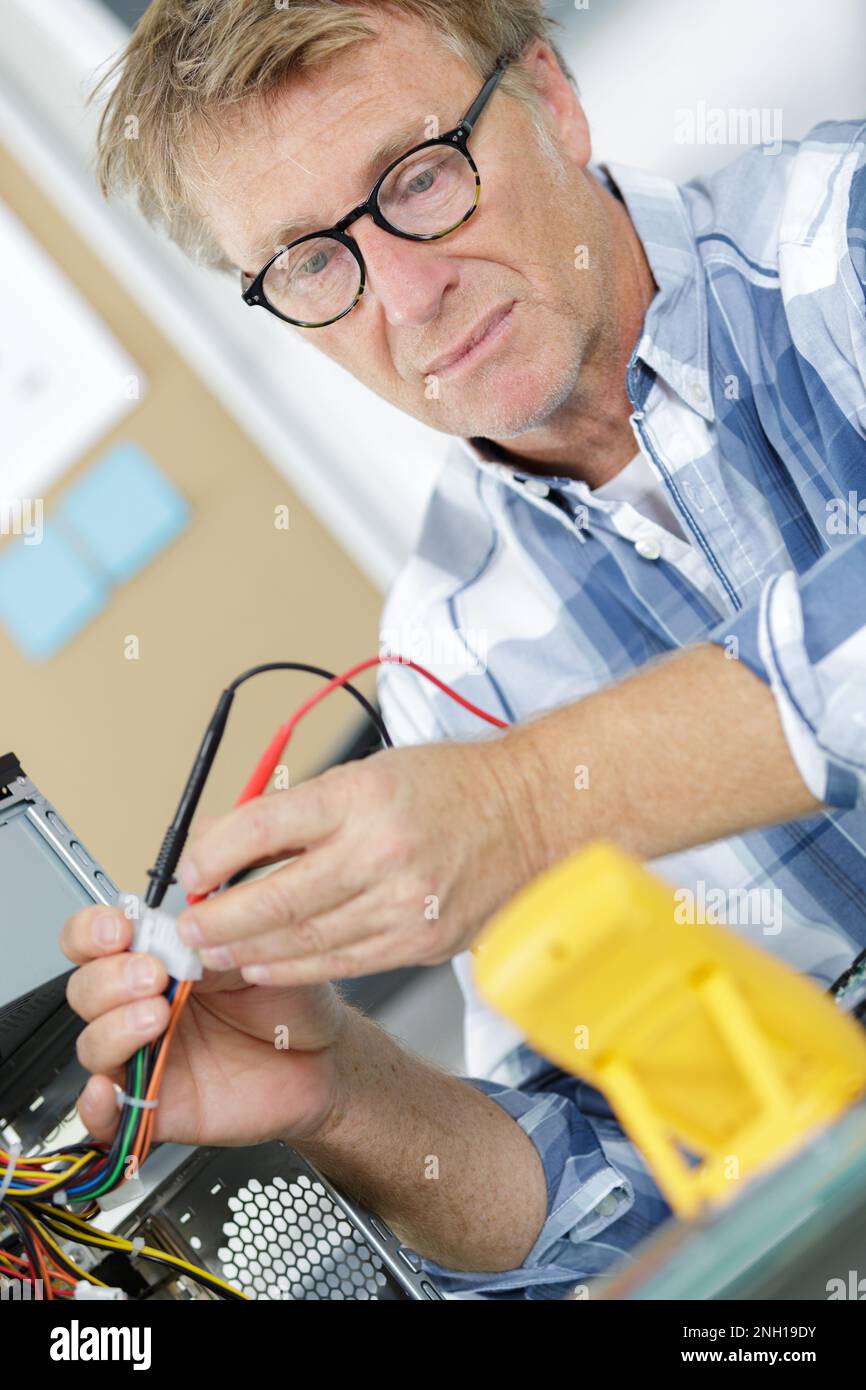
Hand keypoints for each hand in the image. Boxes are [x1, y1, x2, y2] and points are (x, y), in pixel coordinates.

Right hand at [61, 904, 347, 1147]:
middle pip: (85, 990)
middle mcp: (142, 1006)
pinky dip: (97, 1106)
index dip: (93, 932)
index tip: (120, 931)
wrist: (324, 1061)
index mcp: (160, 961)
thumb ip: (214, 943)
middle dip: (109, 979)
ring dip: (112, 1029)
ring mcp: (146, 1057)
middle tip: (153, 976)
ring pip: (92, 1045)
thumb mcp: (258, 954)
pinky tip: (109, 1089)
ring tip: (158, 1018)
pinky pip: (106, 1116)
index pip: (96, 941)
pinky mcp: (156, 1106)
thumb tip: (178, 932)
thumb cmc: (290, 1004)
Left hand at [173, 737, 542, 984]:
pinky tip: (264, 963)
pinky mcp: (420, 940)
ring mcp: (404, 903)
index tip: (191, 868)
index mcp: (362, 795)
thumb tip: (226, 842)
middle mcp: (381, 851)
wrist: (531, 814)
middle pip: (274, 896)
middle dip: (217, 919)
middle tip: (185, 928)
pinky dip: (294, 966)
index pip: (262, 828)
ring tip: (212, 951)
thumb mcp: (367, 772)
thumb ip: (300, 811)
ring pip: (303, 939)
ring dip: (246, 949)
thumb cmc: (450, 786)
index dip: (212, 855)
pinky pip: (342, 961)